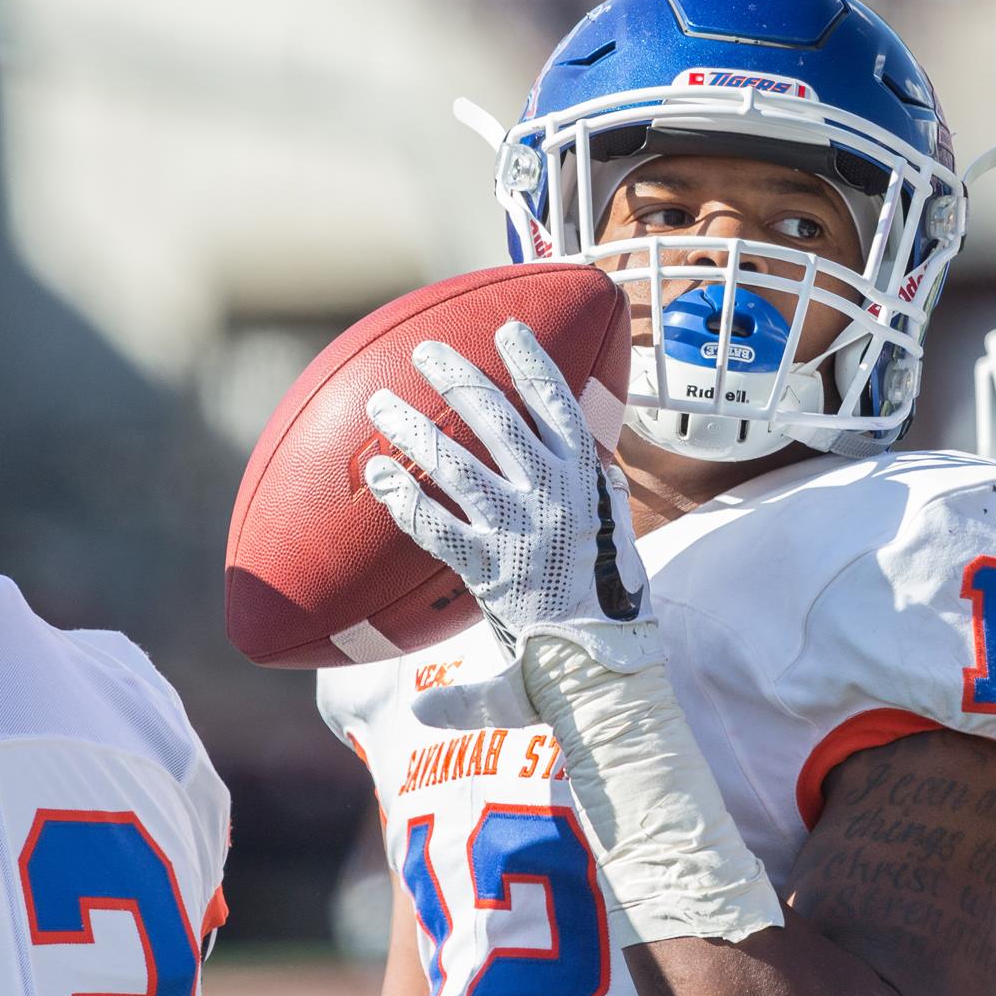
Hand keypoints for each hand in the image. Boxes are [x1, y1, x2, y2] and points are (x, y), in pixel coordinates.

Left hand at [363, 320, 656, 726]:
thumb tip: (594, 471)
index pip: (560, 404)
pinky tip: (377, 477)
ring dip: (415, 427)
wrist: (607, 667)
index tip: (507, 328)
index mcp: (588, 481)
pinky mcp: (489, 570)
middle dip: (458, 378)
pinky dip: (402, 497)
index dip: (531, 362)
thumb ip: (597, 501)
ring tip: (381, 402)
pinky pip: (434, 525)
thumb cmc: (611, 609)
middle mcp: (553, 496)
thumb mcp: (618, 539)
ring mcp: (518, 530)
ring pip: (457, 464)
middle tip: (424, 351)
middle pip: (499, 419)